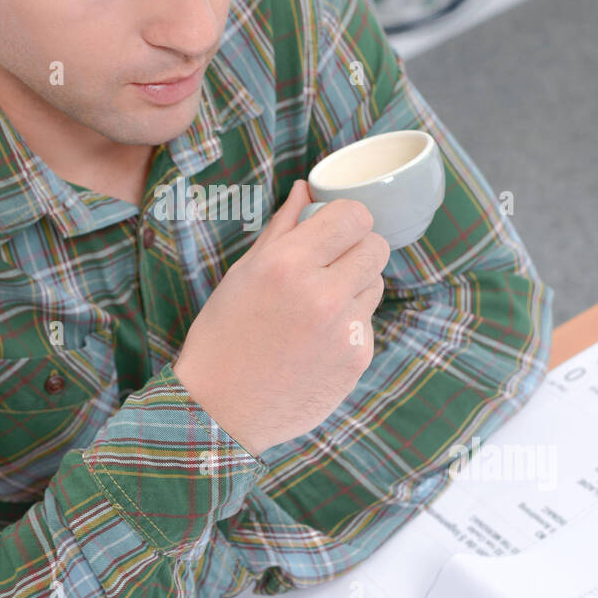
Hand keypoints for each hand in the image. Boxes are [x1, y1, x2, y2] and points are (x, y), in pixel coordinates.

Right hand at [172, 180, 389, 455]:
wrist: (221, 409)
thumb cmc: (224, 336)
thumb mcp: (243, 273)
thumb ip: (283, 227)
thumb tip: (306, 188)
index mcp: (288, 263)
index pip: (354, 216)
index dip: (348, 218)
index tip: (335, 229)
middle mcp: (322, 293)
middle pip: (377, 246)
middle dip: (357, 249)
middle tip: (332, 265)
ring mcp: (345, 329)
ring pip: (376, 284)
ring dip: (356, 286)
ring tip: (319, 307)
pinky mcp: (357, 359)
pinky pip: (368, 323)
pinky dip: (350, 325)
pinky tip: (317, 341)